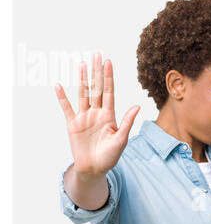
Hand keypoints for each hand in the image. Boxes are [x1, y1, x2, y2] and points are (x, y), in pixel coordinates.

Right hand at [55, 52, 139, 178]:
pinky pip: (67, 108)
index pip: (109, 92)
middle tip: (97, 55)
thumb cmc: (110, 157)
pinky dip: (62, 97)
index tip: (108, 62)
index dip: (108, 77)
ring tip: (82, 64)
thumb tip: (138, 106)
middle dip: (97, 72)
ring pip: (82, 94)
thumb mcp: (121, 140)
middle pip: (96, 88)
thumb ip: (127, 122)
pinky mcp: (73, 124)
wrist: (94, 169)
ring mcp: (84, 117)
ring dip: (82, 79)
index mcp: (109, 116)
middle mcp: (96, 113)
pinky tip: (59, 85)